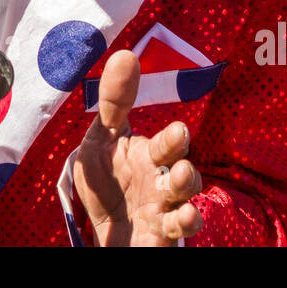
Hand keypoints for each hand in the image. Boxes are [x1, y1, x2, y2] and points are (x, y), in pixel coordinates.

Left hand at [74, 51, 203, 245]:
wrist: (104, 231)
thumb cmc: (107, 182)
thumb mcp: (100, 142)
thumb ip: (113, 103)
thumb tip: (126, 54)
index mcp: (150, 153)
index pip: (166, 141)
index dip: (172, 136)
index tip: (178, 130)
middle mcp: (163, 177)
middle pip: (181, 164)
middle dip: (181, 155)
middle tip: (179, 140)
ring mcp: (166, 206)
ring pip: (186, 194)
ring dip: (186, 184)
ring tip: (180, 176)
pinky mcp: (163, 233)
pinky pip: (181, 229)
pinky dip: (187, 222)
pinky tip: (186, 216)